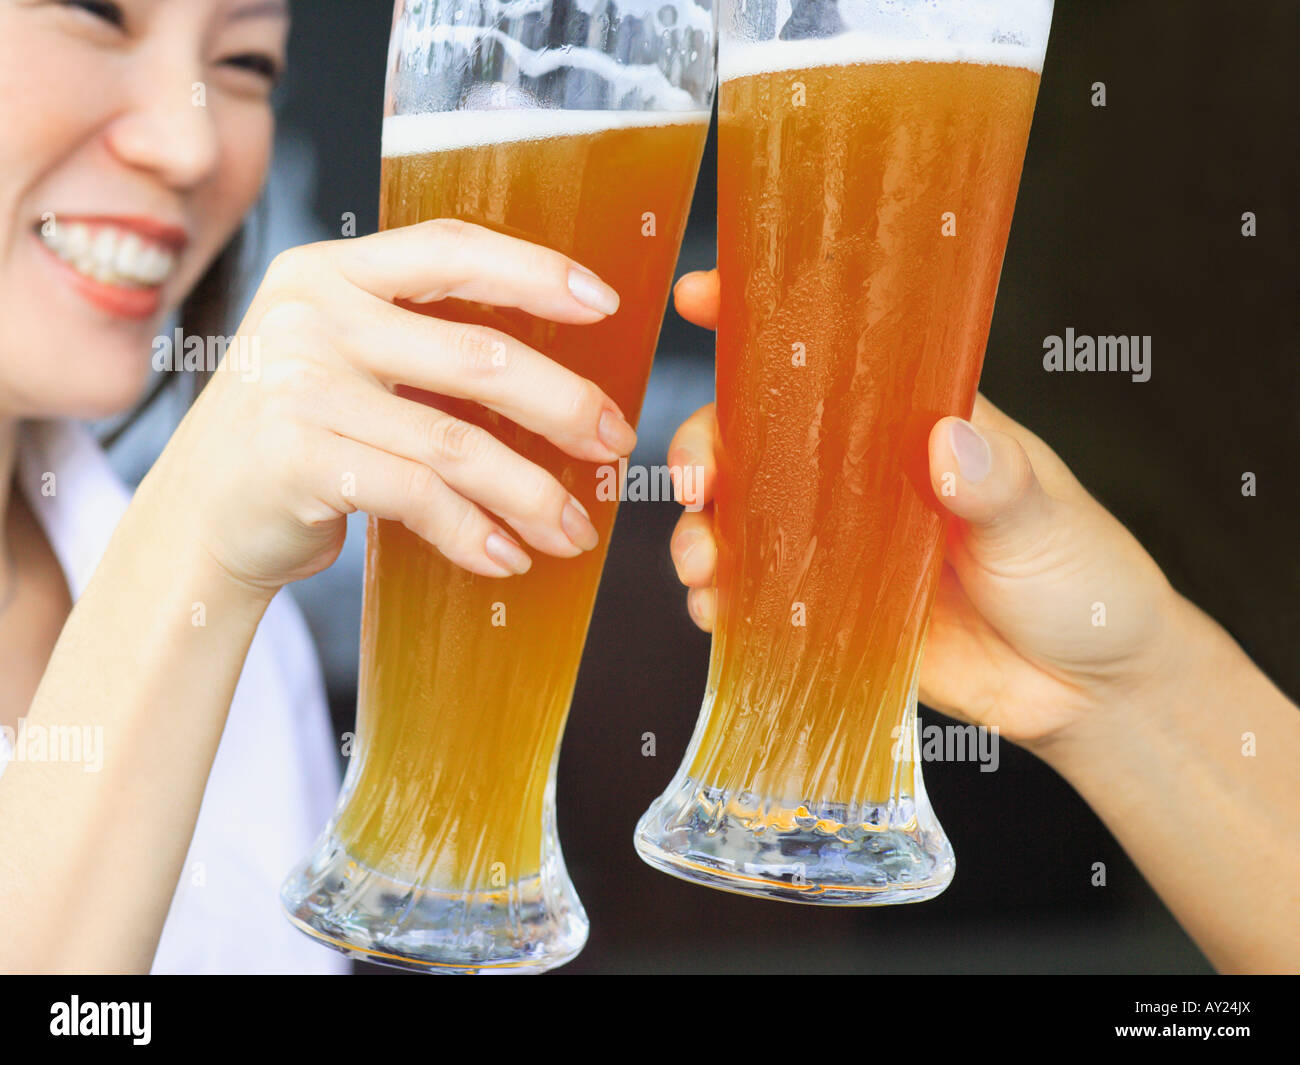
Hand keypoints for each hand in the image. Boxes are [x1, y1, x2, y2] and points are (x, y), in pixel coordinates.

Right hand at [141, 220, 637, 593]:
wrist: (200, 515)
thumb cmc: (298, 436)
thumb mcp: (343, 359)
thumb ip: (420, 345)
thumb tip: (557, 378)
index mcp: (330, 272)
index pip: (451, 250)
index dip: (536, 272)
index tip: (605, 304)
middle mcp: (312, 316)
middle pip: (478, 354)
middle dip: (564, 405)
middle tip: (615, 443)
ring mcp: (299, 386)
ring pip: (458, 442)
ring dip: (532, 492)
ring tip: (574, 528)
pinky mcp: (297, 459)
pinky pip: (419, 497)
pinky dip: (475, 533)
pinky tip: (507, 555)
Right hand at [667, 269, 1188, 749]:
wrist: (1088, 691)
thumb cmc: (1083, 582)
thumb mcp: (1049, 523)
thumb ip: (1000, 485)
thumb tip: (947, 441)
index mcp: (913, 424)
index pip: (831, 354)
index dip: (759, 320)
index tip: (703, 296)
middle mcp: (861, 478)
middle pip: (755, 438)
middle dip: (703, 448)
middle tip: (696, 484)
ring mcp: (839, 547)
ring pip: (741, 518)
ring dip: (702, 534)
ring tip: (704, 567)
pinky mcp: (830, 615)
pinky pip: (755, 600)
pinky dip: (722, 603)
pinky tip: (718, 614)